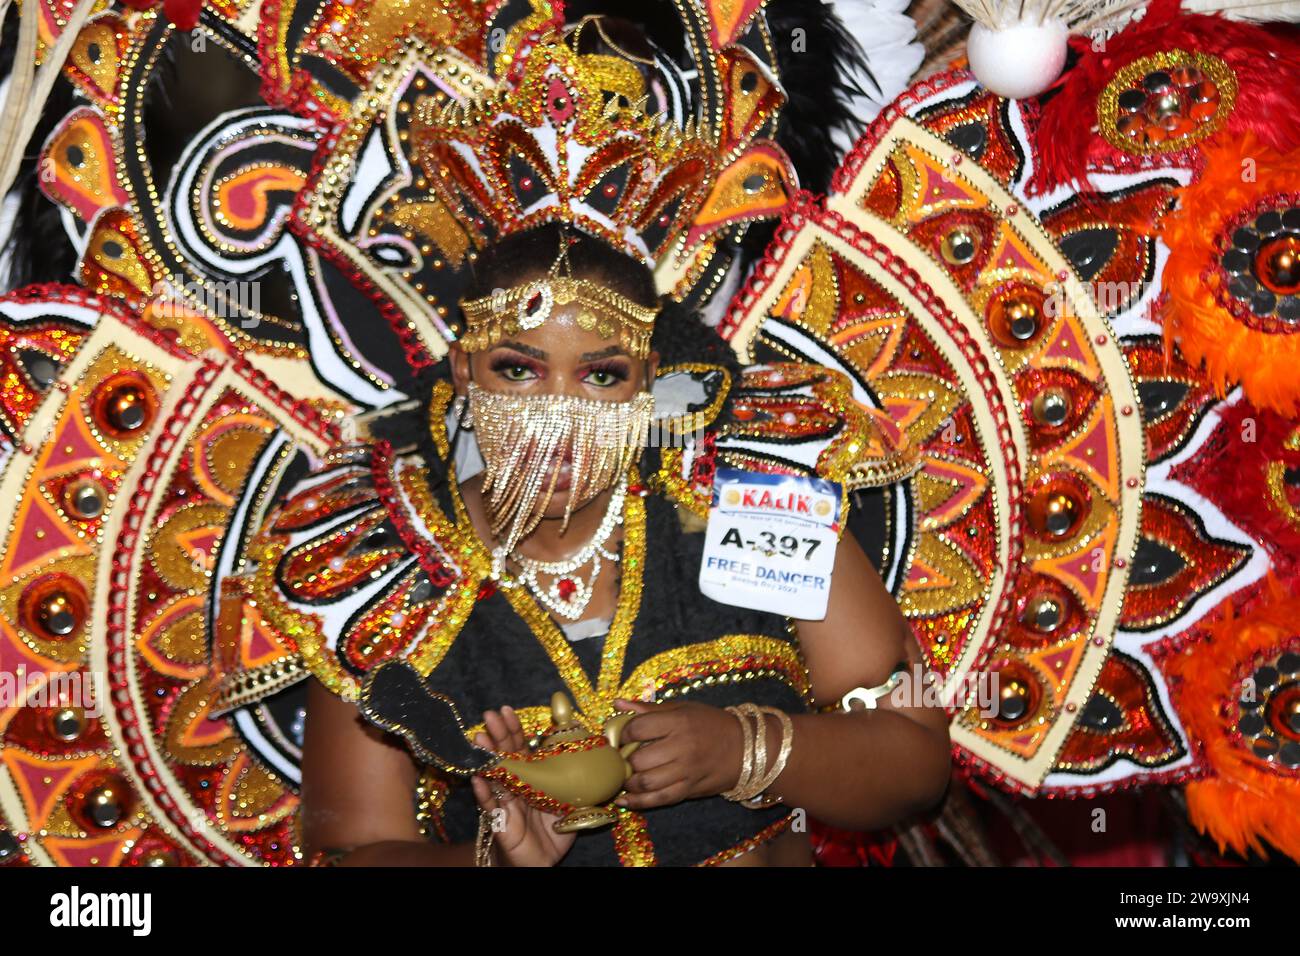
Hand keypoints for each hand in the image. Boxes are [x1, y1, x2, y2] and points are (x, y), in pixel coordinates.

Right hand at [470, 706, 575, 866]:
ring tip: (479, 739)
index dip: (514, 729)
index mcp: (532, 776)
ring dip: (487, 757)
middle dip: (498, 734)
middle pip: (506, 755)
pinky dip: (484, 792)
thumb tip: (598, 753)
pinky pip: (490, 806)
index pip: (521, 747)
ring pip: (495, 776)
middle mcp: (516, 784)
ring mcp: (506, 801)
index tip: (507, 710)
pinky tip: (477, 778)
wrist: (542, 862)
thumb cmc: (554, 831)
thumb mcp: (572, 802)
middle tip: (490, 715)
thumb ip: (578, 779)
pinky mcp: (500, 822)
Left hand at [610, 698, 746, 810]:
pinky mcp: (690, 789)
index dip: (623, 733)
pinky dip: (639, 803)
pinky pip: (660, 800)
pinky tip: (625, 800)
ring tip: (624, 777)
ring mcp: (686, 771)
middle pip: (639, 759)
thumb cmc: (711, 724)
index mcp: (679, 722)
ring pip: (646, 783)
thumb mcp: (683, 708)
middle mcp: (682, 747)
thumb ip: (649, 708)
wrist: (745, 747)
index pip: (638, 728)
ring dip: (628, 783)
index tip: (620, 736)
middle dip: (623, 761)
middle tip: (619, 759)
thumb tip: (617, 703)